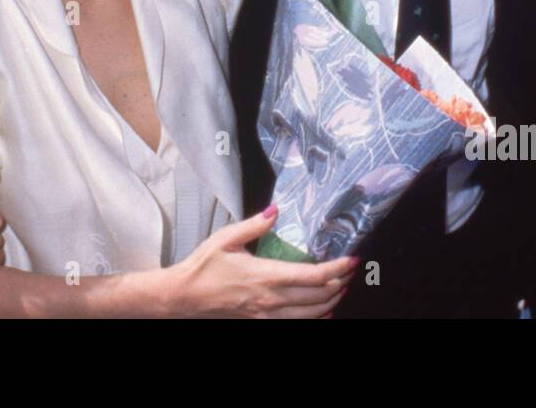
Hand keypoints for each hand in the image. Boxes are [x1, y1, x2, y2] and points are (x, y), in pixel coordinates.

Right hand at [166, 206, 355, 317]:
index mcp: (266, 275)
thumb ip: (255, 225)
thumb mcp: (226, 239)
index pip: (313, 276)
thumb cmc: (203, 267)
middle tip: (350, 271)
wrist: (184, 298)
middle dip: (340, 284)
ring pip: (312, 314)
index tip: (352, 260)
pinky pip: (296, 325)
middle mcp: (271, 299)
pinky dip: (316, 318)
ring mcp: (267, 315)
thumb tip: (276, 210)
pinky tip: (323, 312)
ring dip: (332, 301)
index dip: (338, 269)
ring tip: (342, 288)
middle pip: (319, 297)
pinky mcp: (261, 324)